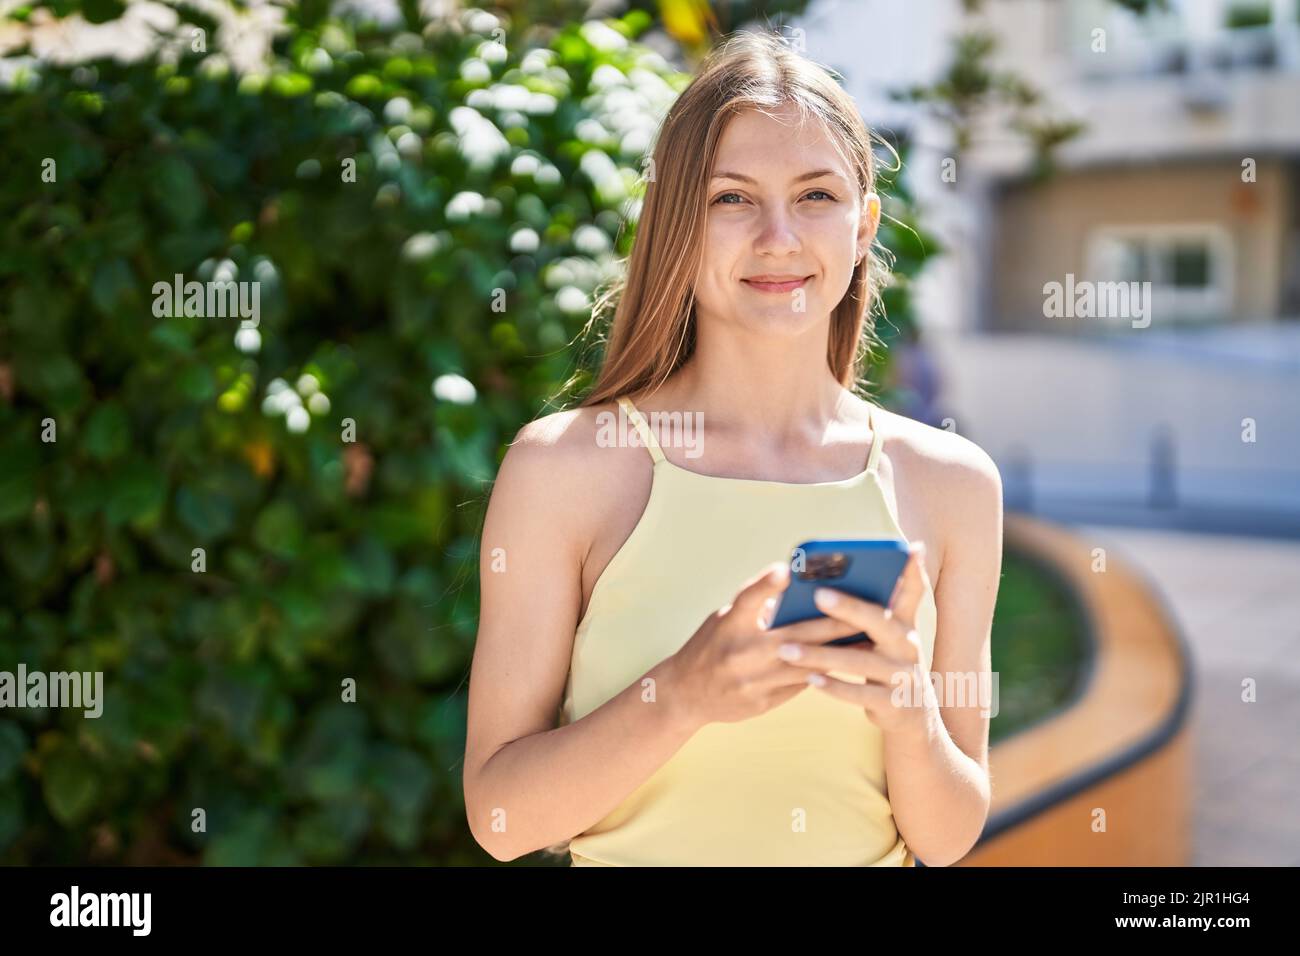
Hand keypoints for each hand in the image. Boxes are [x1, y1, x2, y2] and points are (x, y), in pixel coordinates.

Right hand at [668, 561, 866, 729]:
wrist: (685, 694)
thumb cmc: (711, 646)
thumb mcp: (725, 618)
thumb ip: (756, 604)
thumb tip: (797, 587)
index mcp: (730, 624)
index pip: (748, 599)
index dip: (767, 584)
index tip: (788, 569)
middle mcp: (741, 652)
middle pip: (796, 635)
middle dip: (836, 623)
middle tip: (869, 612)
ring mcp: (753, 681)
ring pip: (806, 665)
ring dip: (840, 653)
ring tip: (872, 642)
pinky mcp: (762, 702)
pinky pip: (801, 685)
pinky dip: (825, 673)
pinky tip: (851, 666)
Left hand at [774, 542, 936, 735]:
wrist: (911, 715)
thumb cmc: (885, 662)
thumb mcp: (886, 636)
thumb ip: (867, 611)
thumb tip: (821, 585)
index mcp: (905, 623)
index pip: (912, 591)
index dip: (914, 571)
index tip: (912, 548)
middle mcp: (909, 645)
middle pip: (879, 622)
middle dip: (849, 608)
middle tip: (817, 594)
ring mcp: (903, 676)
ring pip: (860, 662)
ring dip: (822, 655)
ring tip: (787, 649)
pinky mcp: (893, 704)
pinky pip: (860, 694)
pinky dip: (835, 686)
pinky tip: (810, 678)